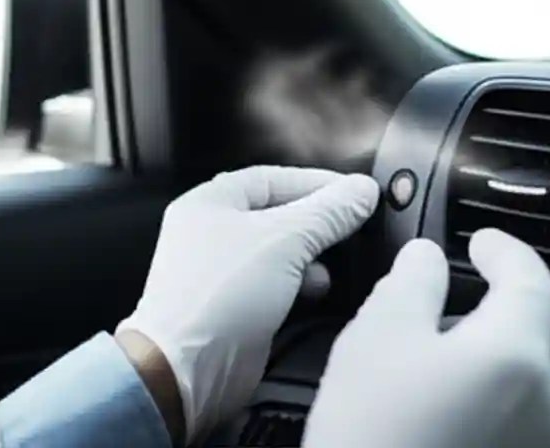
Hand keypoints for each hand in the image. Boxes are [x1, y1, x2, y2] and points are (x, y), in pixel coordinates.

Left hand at [117, 166, 379, 444]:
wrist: (186, 371)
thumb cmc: (222, 295)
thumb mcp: (285, 240)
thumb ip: (328, 213)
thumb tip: (363, 190)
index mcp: (209, 202)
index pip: (272, 178)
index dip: (315, 182)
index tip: (354, 192)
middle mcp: (209, 233)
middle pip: (276, 215)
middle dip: (315, 222)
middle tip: (350, 226)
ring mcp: (220, 273)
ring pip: (277, 252)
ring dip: (309, 256)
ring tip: (333, 265)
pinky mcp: (233, 308)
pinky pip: (274, 285)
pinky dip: (298, 284)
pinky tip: (317, 291)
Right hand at [303, 230, 549, 447]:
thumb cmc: (374, 440)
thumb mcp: (378, 338)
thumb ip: (412, 281)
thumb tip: (428, 256)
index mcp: (518, 353)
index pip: (531, 278)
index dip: (504, 250)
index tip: (484, 241)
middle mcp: (549, 402)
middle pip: (522, 334)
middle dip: (478, 318)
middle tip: (423, 322)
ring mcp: (545, 446)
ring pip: (515, 382)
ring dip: (476, 368)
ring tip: (415, 385)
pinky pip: (512, 425)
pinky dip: (479, 409)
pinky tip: (429, 423)